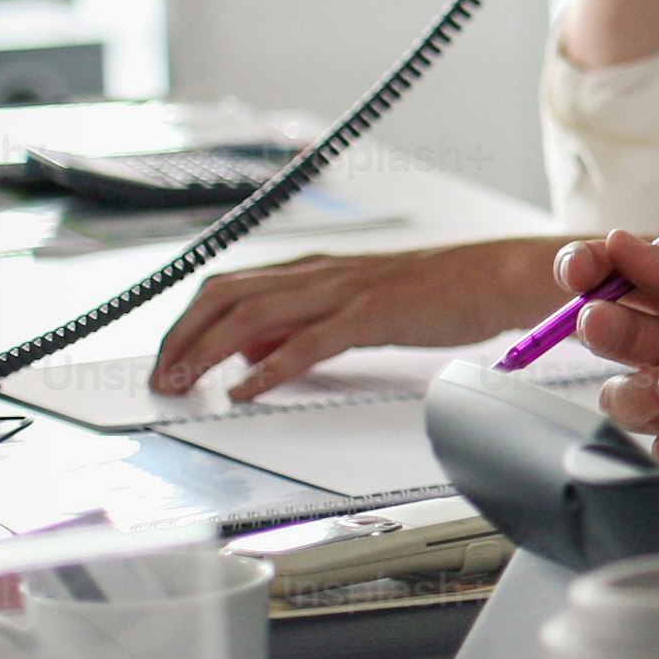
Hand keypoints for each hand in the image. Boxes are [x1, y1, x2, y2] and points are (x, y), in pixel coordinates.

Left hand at [151, 235, 569, 396]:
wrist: (496, 275)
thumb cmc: (439, 291)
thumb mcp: (357, 305)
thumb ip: (302, 324)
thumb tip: (251, 352)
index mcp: (313, 269)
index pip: (227, 287)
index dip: (185, 322)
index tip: (166, 358)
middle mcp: (318, 273)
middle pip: (225, 297)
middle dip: (182, 338)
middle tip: (162, 378)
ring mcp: (343, 291)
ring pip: (253, 315)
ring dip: (208, 352)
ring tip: (187, 384)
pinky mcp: (371, 313)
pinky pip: (308, 342)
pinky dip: (270, 367)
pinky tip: (247, 389)